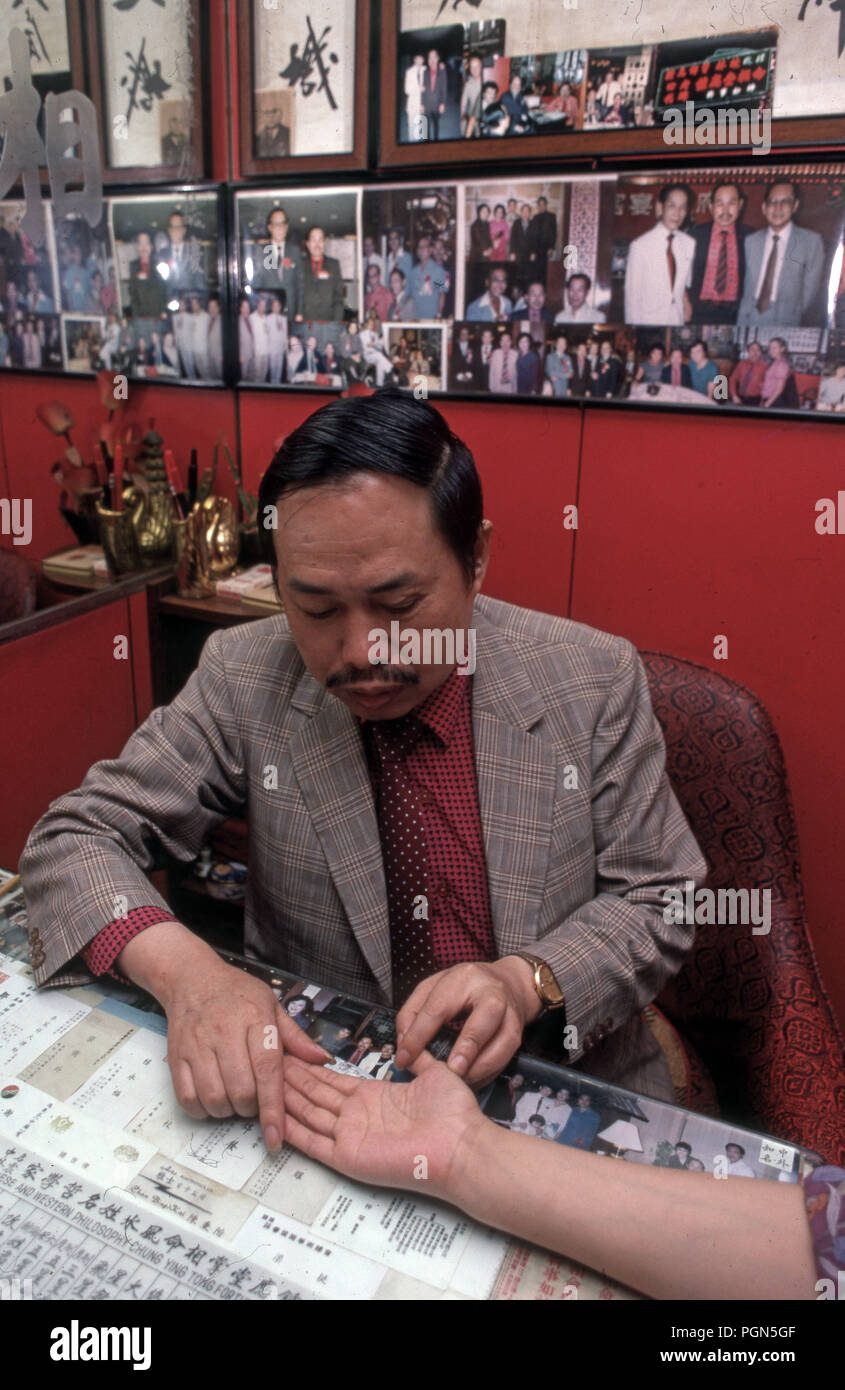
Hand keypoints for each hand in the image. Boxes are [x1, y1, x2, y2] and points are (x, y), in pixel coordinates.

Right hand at [160, 956, 328, 1150]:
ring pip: (214, 1099)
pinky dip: (201, 1109)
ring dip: (227, 1110)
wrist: (192, 979)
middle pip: (242, 1091)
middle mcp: (225, 1033)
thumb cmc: (237, 993)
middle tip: (254, 1099)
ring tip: (233, 1098)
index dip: (274, 1108)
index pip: (268, 1071)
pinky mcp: (176, 1057)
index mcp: (255, 1020)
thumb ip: (297, 1037)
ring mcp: (197, 1046)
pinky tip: (211, 1099)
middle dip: (251, 1108)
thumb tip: (324, 1061)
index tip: (277, 1136)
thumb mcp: (272, 1005)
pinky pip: (187, 1098)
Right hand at [283, 1051, 486, 1200]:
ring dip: (288, 1100)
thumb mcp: (436, 1074)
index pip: (334, 1081)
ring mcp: (351, 1136)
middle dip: (293, 1079)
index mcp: (375, 1097)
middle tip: (268, 1063)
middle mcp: (359, 1116)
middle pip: (316, 1095)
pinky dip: (294, 1131)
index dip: (312, 1068)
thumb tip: (415, 1044)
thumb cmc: (454, 1115)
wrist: (461, 1145)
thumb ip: (419, 1058)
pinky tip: (275, 1118)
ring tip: (264, 1082)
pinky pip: (314, 1143)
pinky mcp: (348, 1156)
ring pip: (310, 1114)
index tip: (292, 1054)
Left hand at [394, 956, 539, 1085]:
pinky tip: (471, 1080)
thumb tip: (403, 1041)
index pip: (438, 1007)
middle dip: (466, 1048)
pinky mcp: (518, 1032)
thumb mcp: (434, 987)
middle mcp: (491, 993)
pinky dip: (488, 1073)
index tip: (405, 1058)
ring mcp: (510, 1013)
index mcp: (464, 978)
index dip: (419, 1035)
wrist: (507, 983)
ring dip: (480, 1067)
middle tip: (448, 1072)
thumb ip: (414, 1010)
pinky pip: (507, 1057)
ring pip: (502, 1042)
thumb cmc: (465, 987)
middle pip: (483, 1020)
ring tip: (458, 1082)